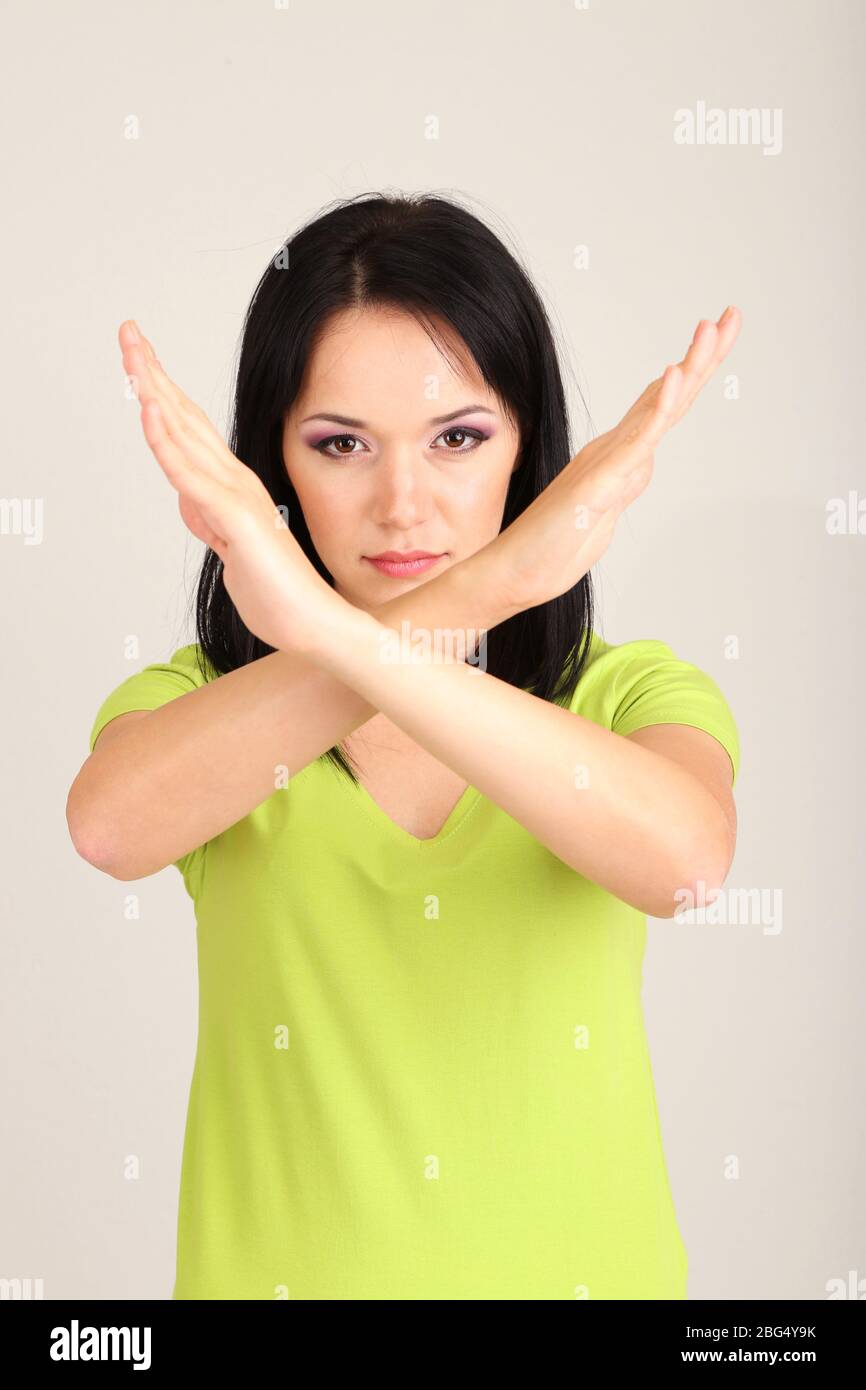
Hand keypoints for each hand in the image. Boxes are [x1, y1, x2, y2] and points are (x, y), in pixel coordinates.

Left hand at [117, 321, 347, 657]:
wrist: (315, 625)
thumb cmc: (279, 595)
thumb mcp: (230, 553)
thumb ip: (210, 524)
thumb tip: (188, 503)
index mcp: (233, 487)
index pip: (190, 431)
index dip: (163, 391)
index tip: (140, 358)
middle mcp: (236, 481)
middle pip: (184, 417)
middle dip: (153, 372)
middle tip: (128, 331)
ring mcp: (236, 497)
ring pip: (185, 436)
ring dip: (156, 391)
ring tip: (133, 353)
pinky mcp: (236, 519)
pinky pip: (193, 475)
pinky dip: (168, 443)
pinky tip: (151, 412)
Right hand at [490, 307, 740, 614]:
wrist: (510, 573)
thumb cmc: (547, 553)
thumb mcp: (602, 520)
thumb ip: (623, 489)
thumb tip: (643, 468)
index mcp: (617, 458)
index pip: (664, 408)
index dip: (693, 372)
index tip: (718, 337)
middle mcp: (613, 450)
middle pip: (668, 397)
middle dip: (703, 356)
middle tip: (730, 315)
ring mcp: (606, 463)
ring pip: (657, 409)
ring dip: (686, 368)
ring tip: (708, 330)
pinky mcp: (598, 482)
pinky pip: (636, 441)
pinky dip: (658, 409)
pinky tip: (674, 378)